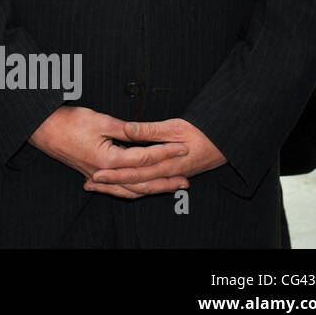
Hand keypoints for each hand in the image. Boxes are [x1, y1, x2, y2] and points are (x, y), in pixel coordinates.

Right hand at [29, 106, 189, 198]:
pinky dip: (132, 192)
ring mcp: (98, 177)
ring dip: (152, 190)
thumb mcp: (100, 120)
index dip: (165, 152)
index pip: (145, 158)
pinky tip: (140, 192)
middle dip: (166, 180)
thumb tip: (147, 132)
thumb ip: (127, 130)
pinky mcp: (92, 175)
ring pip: (131, 191)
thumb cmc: (67, 123)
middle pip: (142, 182)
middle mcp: (105, 173)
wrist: (43, 130)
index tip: (181, 147)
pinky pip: (118, 191)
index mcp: (109, 159)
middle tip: (185, 178)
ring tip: (170, 188)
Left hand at [86, 118, 226, 193]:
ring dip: (119, 188)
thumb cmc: (202, 132)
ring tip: (98, 186)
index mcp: (167, 163)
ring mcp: (170, 177)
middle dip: (112, 184)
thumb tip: (129, 130)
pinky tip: (121, 184)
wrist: (224, 142)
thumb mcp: (175, 126)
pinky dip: (133, 186)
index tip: (97, 172)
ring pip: (141, 188)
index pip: (136, 171)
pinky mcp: (171, 175)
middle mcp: (167, 174)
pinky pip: (149, 186)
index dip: (115, 172)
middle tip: (91, 182)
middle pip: (135, 183)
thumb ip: (150, 130)